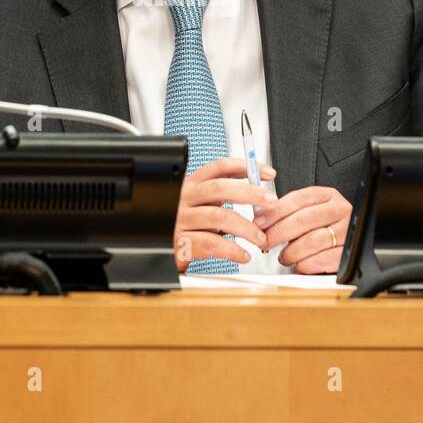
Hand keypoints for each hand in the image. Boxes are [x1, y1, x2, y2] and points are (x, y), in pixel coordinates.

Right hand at [173, 157, 276, 272]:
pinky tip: (242, 254)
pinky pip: (211, 243)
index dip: (246, 167)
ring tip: (259, 238)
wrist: (151, 248)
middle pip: (221, 188)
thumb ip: (217, 196)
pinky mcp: (179, 241)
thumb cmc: (179, 225)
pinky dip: (231, 250)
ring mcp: (180, 219)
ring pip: (219, 217)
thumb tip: (252, 192)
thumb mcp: (196, 204)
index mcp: (190, 184)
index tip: (267, 173)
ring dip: (245, 228)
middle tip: (270, 202)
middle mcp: (184, 198)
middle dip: (250, 193)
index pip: (220, 167)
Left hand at [254, 185, 351, 274]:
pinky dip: (304, 264)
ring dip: (291, 252)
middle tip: (266, 242)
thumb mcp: (308, 211)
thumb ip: (287, 211)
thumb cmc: (323, 226)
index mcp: (328, 196)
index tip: (259, 223)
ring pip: (312, 241)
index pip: (297, 199)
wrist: (350, 241)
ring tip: (284, 256)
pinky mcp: (347, 253)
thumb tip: (260, 218)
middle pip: (303, 220)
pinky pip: (322, 260)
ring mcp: (347, 231)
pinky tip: (298, 264)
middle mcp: (340, 210)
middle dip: (278, 233)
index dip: (274, 212)